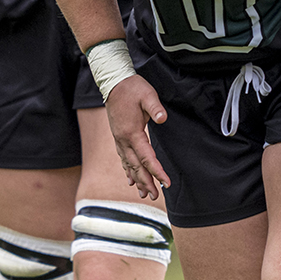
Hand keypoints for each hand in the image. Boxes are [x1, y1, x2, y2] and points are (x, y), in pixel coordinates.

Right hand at [105, 75, 170, 198]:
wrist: (114, 83)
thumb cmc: (132, 88)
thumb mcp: (147, 94)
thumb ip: (155, 107)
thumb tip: (162, 118)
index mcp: (132, 132)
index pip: (146, 157)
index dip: (157, 171)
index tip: (166, 183)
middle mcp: (123, 140)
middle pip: (136, 167)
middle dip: (146, 182)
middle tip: (156, 196)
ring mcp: (119, 139)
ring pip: (129, 165)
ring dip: (137, 180)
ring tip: (145, 194)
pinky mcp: (118, 137)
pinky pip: (123, 159)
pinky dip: (128, 171)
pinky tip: (131, 180)